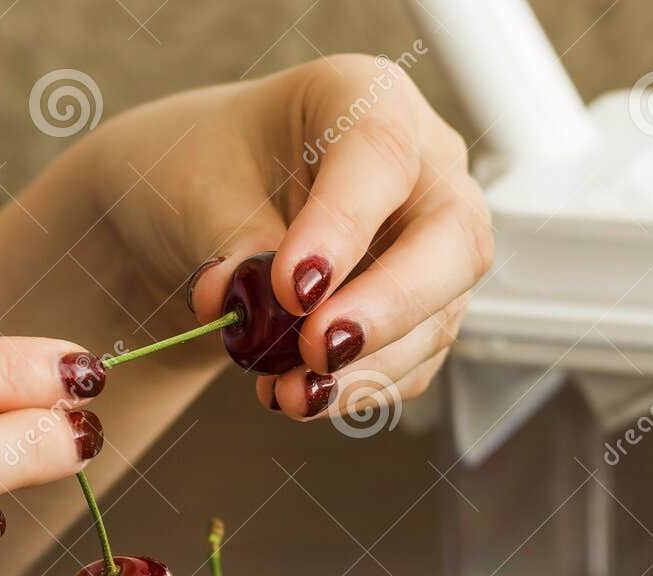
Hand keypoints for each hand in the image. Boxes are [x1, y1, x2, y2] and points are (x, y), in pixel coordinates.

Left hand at [72, 54, 490, 418]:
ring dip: (366, 367)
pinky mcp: (421, 312)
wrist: (202, 212)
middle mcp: (422, 170)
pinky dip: (359, 389)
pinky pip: (412, 362)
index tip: (292, 288)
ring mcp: (432, 245)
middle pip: (452, 239)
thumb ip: (231, 242)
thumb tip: (243, 301)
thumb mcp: (200, 189)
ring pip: (438, 314)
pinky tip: (298, 396)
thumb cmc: (207, 170)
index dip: (343, 226)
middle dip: (388, 306)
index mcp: (368, 102)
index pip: (381, 156)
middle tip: (318, 350)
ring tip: (286, 393)